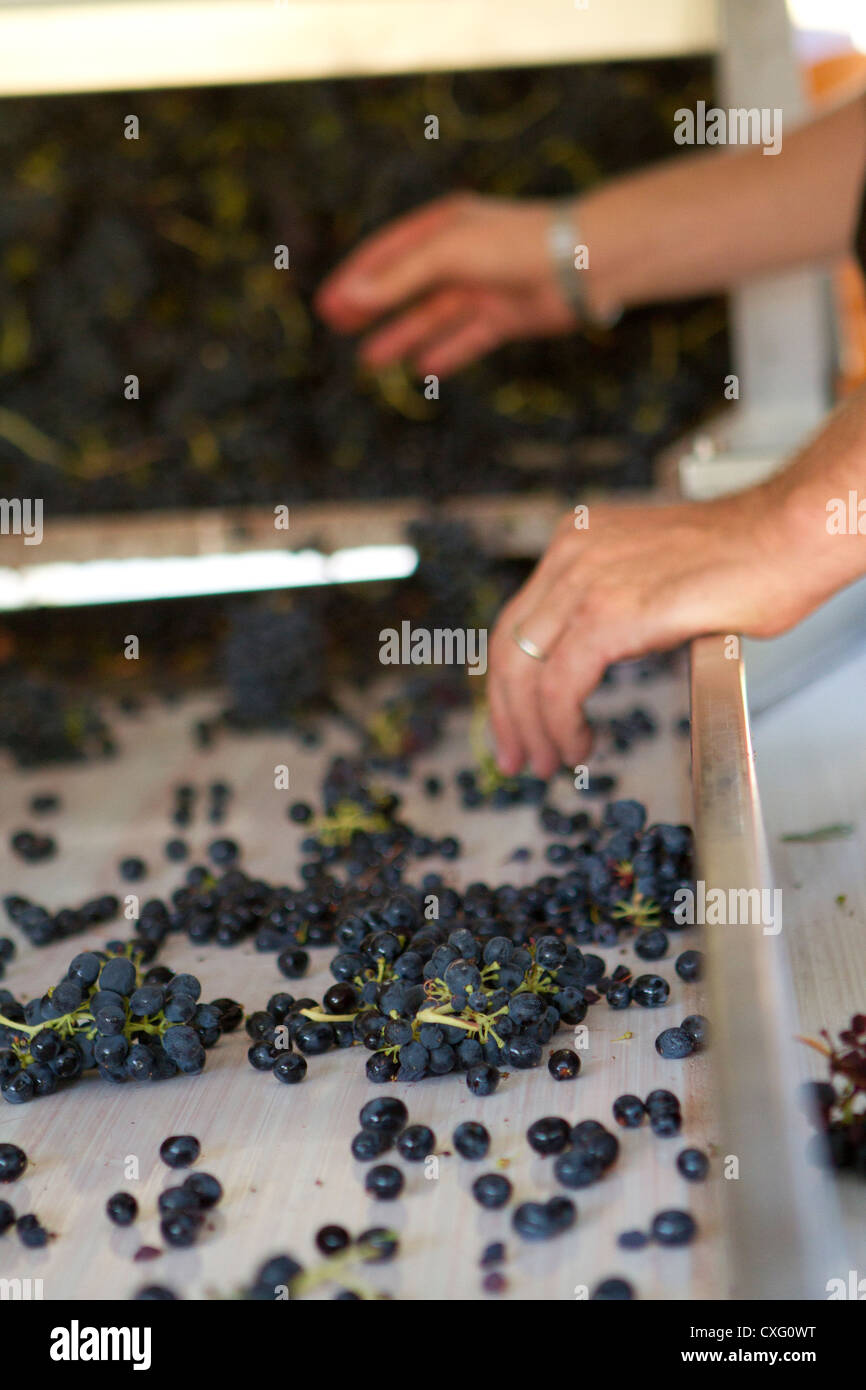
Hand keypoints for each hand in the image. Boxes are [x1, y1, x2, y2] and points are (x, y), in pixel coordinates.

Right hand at [315, 193, 576, 375]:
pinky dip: (445, 352)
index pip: (388, 253)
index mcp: (445, 227)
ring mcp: (484, 287)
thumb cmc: (515, 245)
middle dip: (372, 307)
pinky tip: (422, 368)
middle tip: (337, 327)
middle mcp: (462, 255)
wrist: (584, 263)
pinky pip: (467, 338)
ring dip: (400, 336)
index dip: (357, 278)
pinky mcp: (506, 317)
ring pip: (432, 316)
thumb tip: (353, 295)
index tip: (328, 303)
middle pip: (406, 286)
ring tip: (369, 360)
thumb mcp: (448, 254)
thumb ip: (400, 278)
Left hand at [487, 494, 812, 777]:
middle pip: (510, 646)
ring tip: (551, 760)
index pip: (518, 622)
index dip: (508, 683)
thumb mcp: (649, 578)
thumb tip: (587, 663)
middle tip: (516, 756)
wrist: (785, 538)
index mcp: (576, 542)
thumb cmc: (742, 561)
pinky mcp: (608, 614)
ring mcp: (586, 581)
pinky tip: (580, 743)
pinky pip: (560, 684)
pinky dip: (561, 723)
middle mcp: (570, 555)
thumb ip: (611, 608)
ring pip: (526, 670)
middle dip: (507, 713)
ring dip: (532, 728)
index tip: (513, 722)